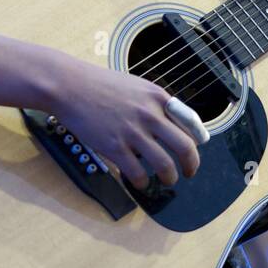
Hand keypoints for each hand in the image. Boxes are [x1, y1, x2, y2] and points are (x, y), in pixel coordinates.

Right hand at [42, 55, 202, 189]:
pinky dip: (142, 182)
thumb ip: (155, 103)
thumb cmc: (100, 85)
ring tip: (168, 180)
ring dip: (170, 178)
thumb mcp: (136, 86)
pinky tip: (140, 182)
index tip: (196, 149)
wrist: (70, 85)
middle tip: (189, 172)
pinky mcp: (114, 148)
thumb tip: (172, 123)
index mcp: (158, 97)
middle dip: (191, 165)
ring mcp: (133, 133)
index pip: (190, 123)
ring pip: (165, 165)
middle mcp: (150, 115)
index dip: (197, 141)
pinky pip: (137, 173)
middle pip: (185, 147)